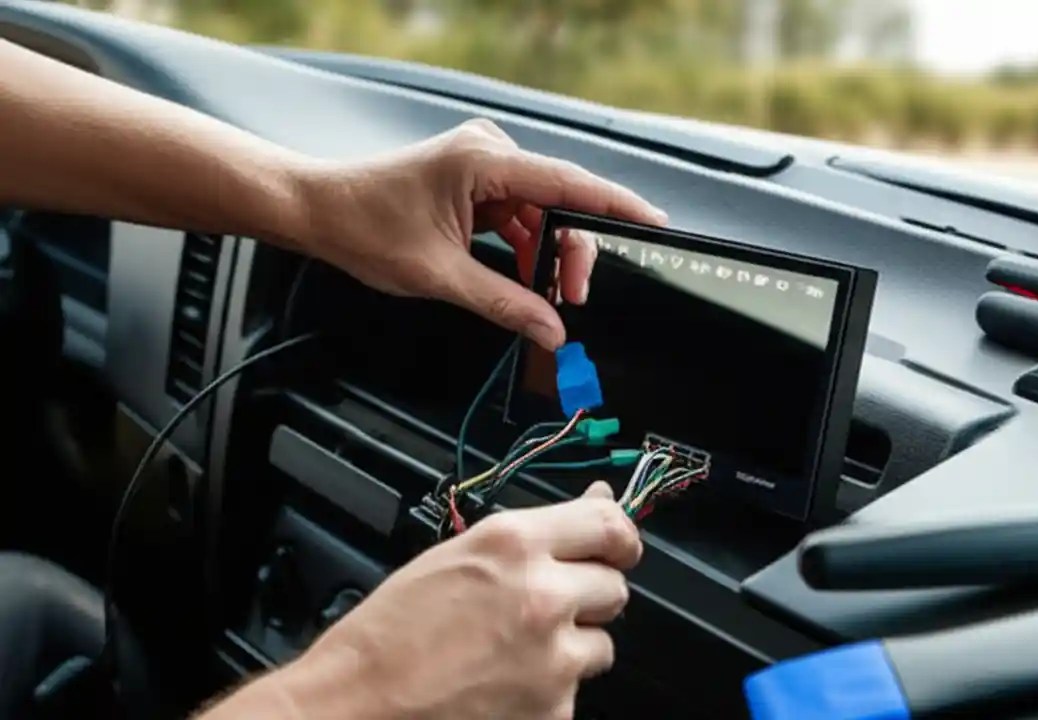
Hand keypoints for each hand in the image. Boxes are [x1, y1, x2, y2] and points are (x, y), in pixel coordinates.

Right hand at [263, 482, 640, 719]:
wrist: (355, 705)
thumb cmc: (390, 634)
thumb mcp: (457, 557)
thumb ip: (533, 535)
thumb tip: (596, 502)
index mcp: (515, 544)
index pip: (610, 524)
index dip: (621, 536)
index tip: (620, 546)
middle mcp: (543, 595)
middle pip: (614, 587)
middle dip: (587, 598)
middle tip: (542, 611)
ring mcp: (553, 658)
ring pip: (601, 645)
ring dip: (571, 648)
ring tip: (511, 655)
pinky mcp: (554, 710)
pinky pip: (573, 692)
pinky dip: (548, 693)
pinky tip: (502, 688)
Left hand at [297, 119, 666, 349]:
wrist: (317, 210)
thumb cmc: (363, 226)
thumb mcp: (441, 277)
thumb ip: (505, 304)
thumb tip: (552, 331)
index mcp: (485, 161)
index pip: (568, 183)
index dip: (616, 205)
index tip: (653, 223)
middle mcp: (490, 152)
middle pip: (561, 202)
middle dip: (572, 253)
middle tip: (573, 299)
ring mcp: (484, 165)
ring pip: (543, 213)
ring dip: (549, 255)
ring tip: (548, 297)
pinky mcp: (477, 182)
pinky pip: (521, 215)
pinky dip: (528, 248)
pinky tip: (526, 279)